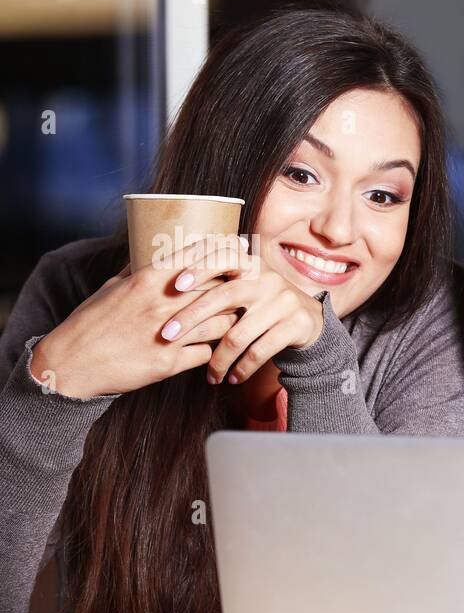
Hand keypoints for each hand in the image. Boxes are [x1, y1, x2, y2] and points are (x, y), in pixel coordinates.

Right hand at [29, 237, 239, 398]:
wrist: (71, 362)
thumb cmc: (92, 322)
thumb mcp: (113, 287)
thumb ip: (138, 271)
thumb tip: (154, 254)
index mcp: (149, 279)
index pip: (200, 257)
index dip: (226, 251)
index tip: (241, 250)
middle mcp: (163, 303)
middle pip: (221, 290)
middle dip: (235, 292)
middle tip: (243, 294)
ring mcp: (169, 334)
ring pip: (223, 324)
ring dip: (228, 324)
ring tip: (228, 323)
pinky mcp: (170, 363)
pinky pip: (208, 353)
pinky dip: (211, 352)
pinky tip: (207, 350)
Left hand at [158, 240, 325, 384]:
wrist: (309, 320)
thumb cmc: (262, 304)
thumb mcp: (245, 284)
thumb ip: (217, 279)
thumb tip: (166, 278)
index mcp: (251, 264)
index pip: (223, 257)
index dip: (199, 268)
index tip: (175, 285)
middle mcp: (268, 279)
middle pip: (225, 296)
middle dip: (191, 318)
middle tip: (166, 336)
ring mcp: (284, 302)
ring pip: (240, 333)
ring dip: (219, 358)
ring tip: (210, 374)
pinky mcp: (295, 325)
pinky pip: (260, 350)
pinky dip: (243, 367)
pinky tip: (232, 378)